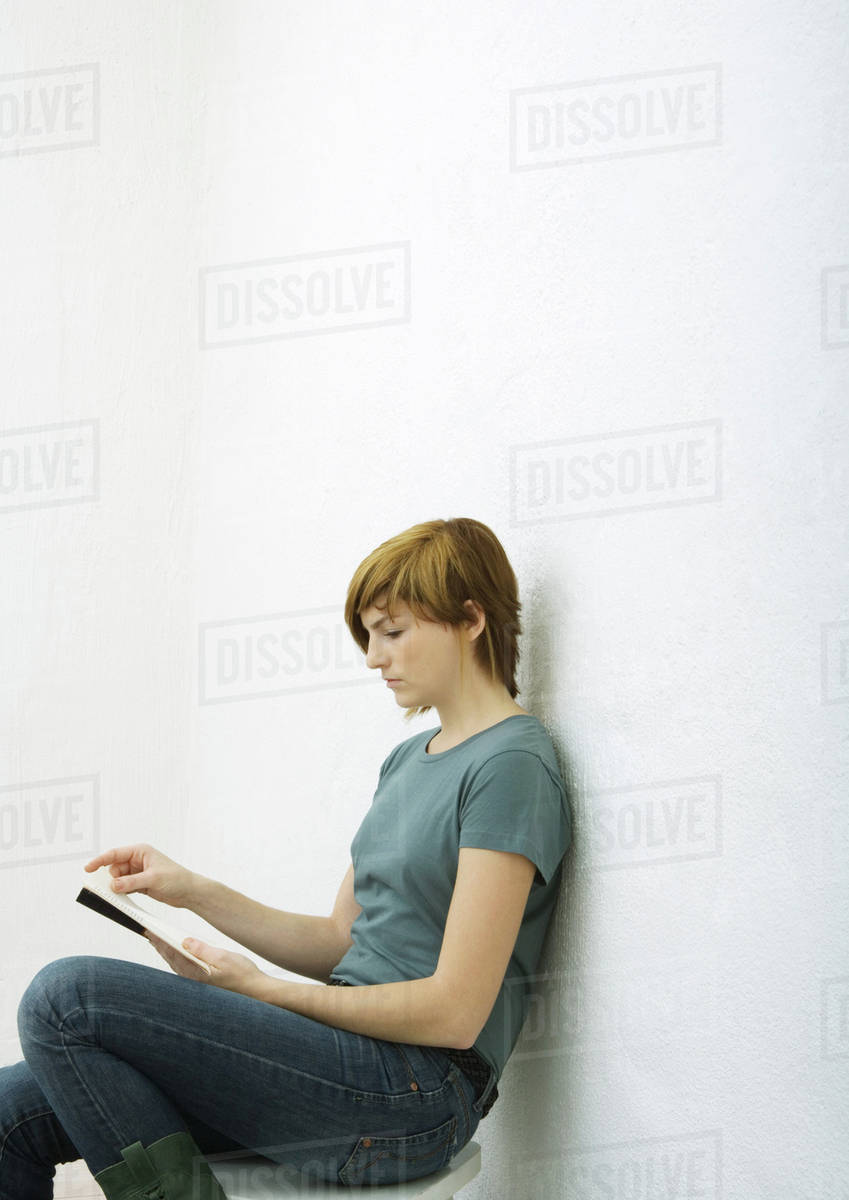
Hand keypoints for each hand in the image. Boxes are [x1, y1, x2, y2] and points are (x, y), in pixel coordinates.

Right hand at [84, 843, 196, 909]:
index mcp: (141, 851)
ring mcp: (138, 873)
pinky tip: (120, 898)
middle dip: (110, 878)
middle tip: (106, 889)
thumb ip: (131, 882)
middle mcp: (138, 860)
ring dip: (115, 887)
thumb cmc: (176, 879)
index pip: (115, 854)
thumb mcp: (152, 879)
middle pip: (114, 868)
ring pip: (118, 879)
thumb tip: (113, 885)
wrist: (189, 892)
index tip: (88, 868)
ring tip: (115, 895)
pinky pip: (124, 887)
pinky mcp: (140, 884)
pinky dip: (120, 892)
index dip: (100, 861)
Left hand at [143, 931, 265, 996]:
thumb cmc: (242, 975)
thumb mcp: (223, 958)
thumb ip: (203, 949)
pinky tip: (177, 952)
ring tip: (158, 940)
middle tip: (149, 932)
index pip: (172, 954)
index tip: (150, 930)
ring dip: (167, 951)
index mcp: (195, 973)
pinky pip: (183, 968)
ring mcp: (196, 982)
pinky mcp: (202, 982)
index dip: (160, 941)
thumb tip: (185, 941)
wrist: (255, 991)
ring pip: (176, 964)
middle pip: (171, 959)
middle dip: (160, 945)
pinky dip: (176, 958)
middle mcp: (192, 979)